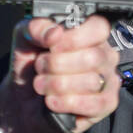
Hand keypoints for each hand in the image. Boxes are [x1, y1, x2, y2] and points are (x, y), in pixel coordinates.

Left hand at [0, 16, 120, 132]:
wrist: (24, 100)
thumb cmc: (32, 66)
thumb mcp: (25, 39)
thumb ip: (36, 28)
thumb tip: (55, 33)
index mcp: (90, 33)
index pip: (99, 27)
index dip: (74, 38)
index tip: (53, 46)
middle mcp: (104, 55)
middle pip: (93, 57)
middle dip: (58, 64)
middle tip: (40, 67)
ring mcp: (109, 80)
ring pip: (91, 81)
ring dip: (58, 85)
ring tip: (42, 85)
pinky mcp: (107, 104)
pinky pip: (94, 104)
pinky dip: (67, 103)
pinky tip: (52, 100)